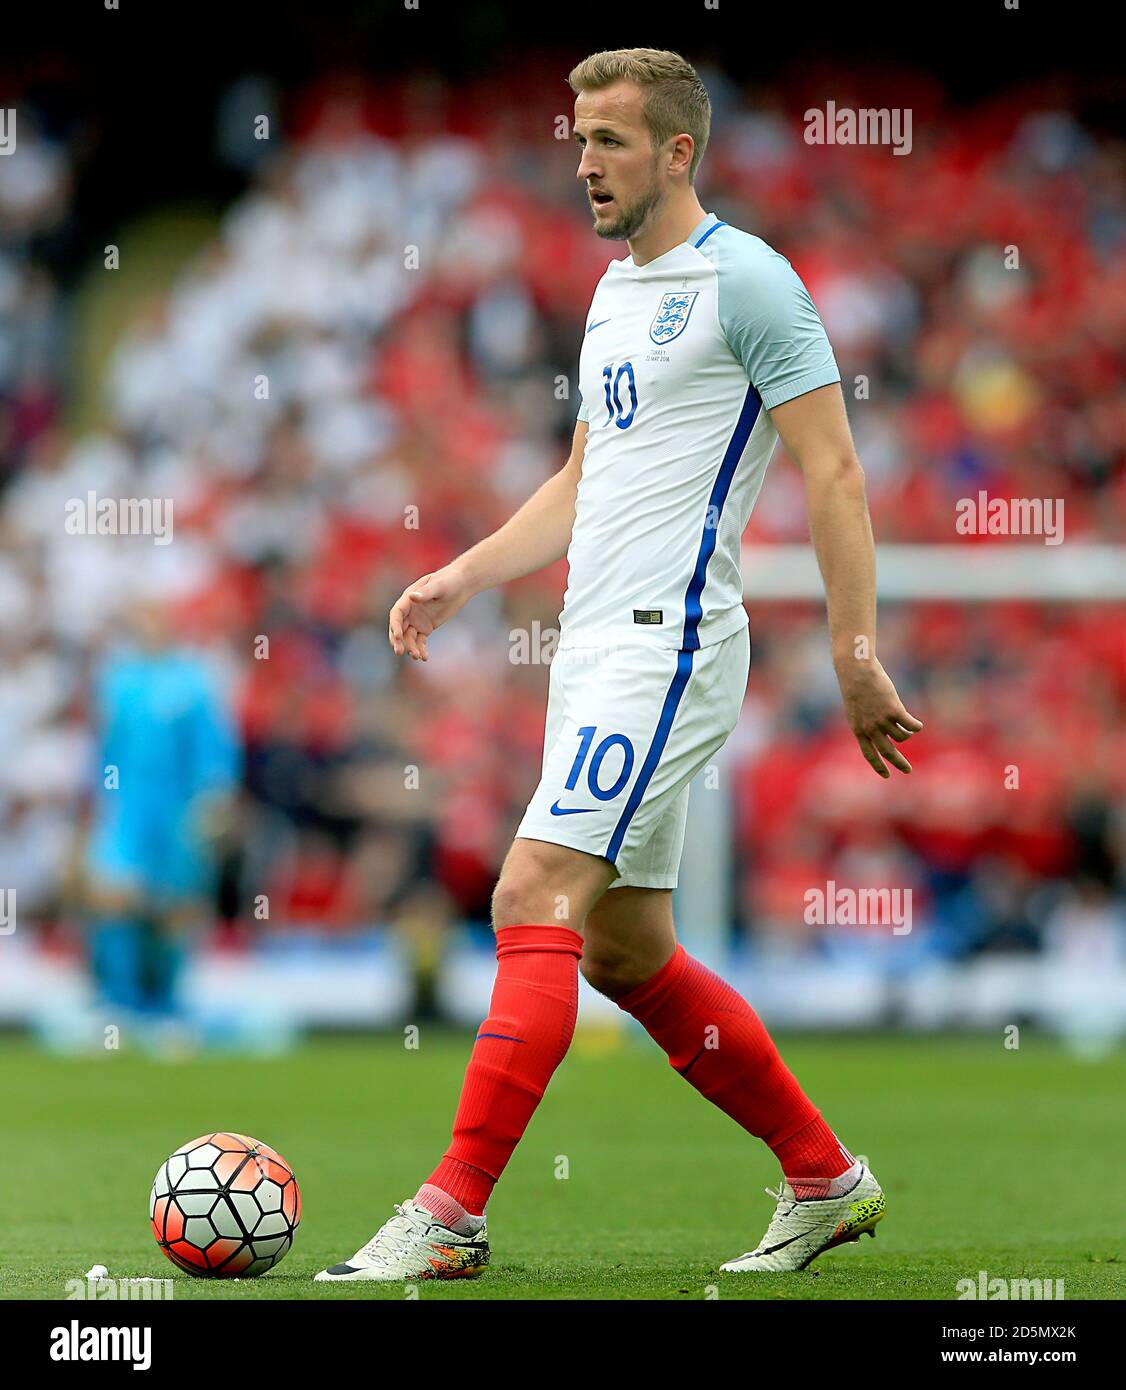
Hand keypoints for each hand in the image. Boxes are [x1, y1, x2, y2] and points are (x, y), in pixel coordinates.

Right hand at [388, 563, 473, 661]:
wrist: (461, 585)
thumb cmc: (448, 580)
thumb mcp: (438, 586)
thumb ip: (425, 593)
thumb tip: (412, 597)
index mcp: (408, 599)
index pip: (397, 614)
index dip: (395, 625)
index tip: (398, 637)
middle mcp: (409, 611)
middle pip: (399, 628)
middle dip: (398, 641)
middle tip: (399, 652)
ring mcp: (417, 620)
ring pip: (409, 637)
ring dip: (410, 647)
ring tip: (417, 657)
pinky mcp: (426, 628)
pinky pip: (420, 641)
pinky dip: (421, 649)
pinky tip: (424, 658)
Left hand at [836, 657, 922, 777]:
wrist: (857, 672)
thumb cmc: (856, 687)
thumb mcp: (857, 709)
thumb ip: (867, 723)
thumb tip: (884, 734)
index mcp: (858, 730)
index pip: (869, 754)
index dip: (878, 766)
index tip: (887, 776)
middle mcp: (870, 729)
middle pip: (888, 752)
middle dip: (899, 763)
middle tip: (908, 770)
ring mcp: (882, 721)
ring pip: (902, 737)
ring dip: (907, 733)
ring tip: (906, 724)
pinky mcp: (894, 711)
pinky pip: (911, 726)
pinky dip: (916, 726)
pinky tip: (918, 724)